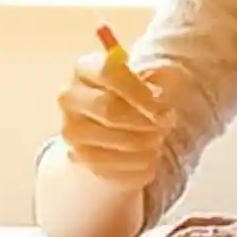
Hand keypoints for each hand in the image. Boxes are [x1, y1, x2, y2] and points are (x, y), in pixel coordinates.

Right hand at [56, 52, 176, 188]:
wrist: (122, 121)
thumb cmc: (139, 93)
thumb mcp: (154, 76)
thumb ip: (160, 80)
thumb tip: (161, 96)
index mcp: (86, 68)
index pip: (108, 73)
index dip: (140, 91)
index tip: (164, 105)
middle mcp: (71, 98)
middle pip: (109, 110)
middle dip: (144, 120)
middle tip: (165, 124)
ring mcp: (72, 130)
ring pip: (114, 141)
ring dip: (146, 143)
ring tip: (159, 139)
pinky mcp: (79, 159)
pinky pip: (113, 168)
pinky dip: (139, 164)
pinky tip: (150, 156)